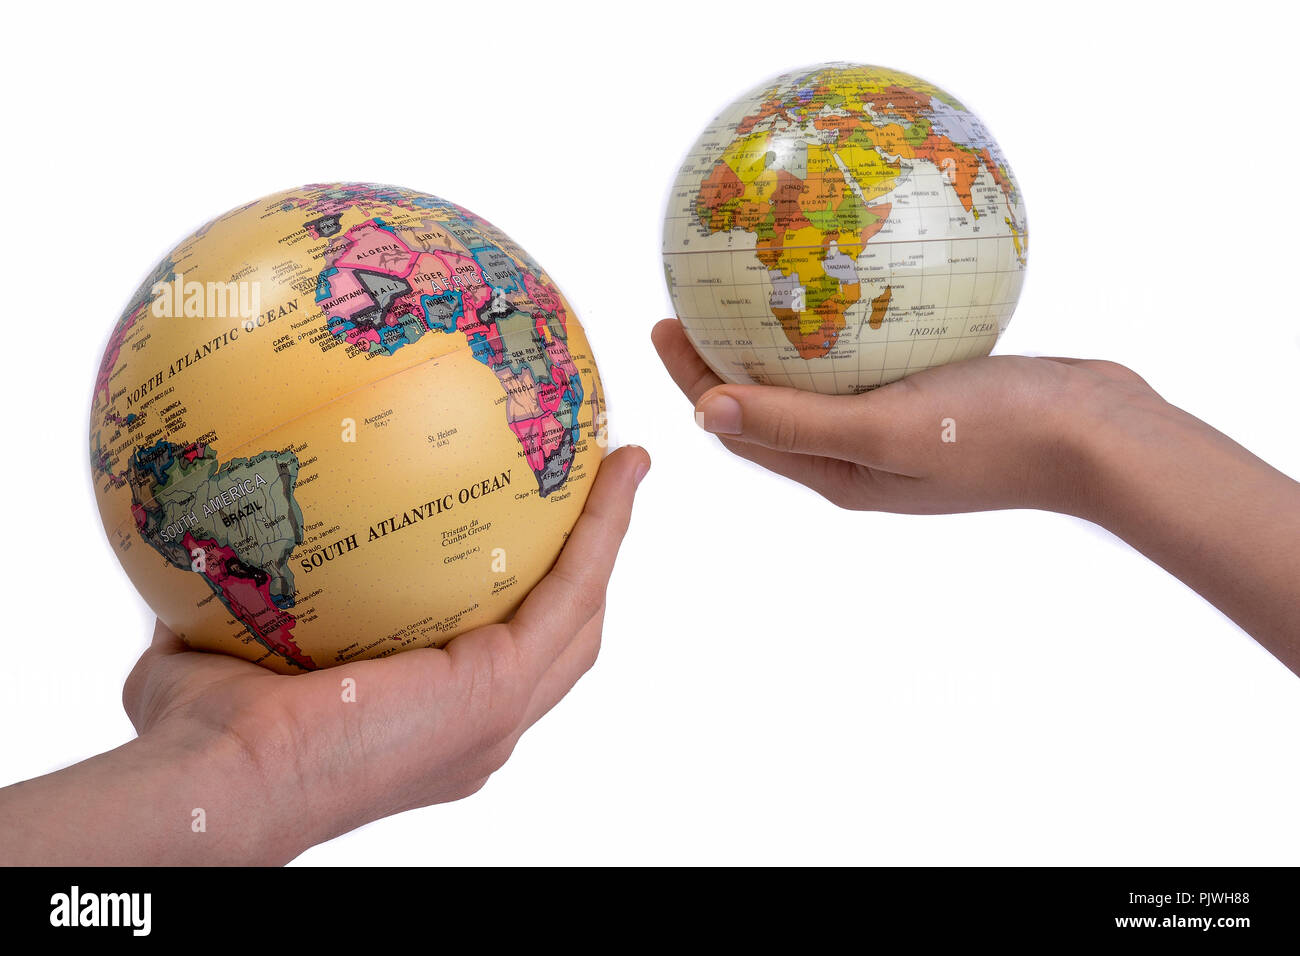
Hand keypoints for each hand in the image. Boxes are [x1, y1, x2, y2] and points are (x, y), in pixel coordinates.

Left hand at [0, 444, 648, 864]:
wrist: (225, 779)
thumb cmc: (209, 744)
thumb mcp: (214, 661)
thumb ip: (225, 618)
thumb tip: (193, 560)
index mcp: (430, 728)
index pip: (502, 657)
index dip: (527, 603)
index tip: (530, 540)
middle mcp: (479, 728)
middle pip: (563, 638)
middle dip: (589, 566)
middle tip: (600, 493)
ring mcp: (500, 713)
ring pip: (581, 612)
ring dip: (607, 539)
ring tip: (623, 470)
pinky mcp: (502, 686)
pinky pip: (572, 587)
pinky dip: (603, 529)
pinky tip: (618, 471)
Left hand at [652, 317, 1156, 518]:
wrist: (1104, 434)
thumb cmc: (996, 436)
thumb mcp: (884, 429)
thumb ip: (795, 423)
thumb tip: (704, 412)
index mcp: (839, 475)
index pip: (741, 426)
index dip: (693, 378)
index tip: (662, 321)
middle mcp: (860, 457)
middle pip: (770, 403)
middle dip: (726, 356)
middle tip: (692, 296)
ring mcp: (899, 429)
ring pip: (821, 379)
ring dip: (784, 338)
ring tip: (758, 281)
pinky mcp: (936, 397)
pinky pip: (873, 358)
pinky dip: (849, 323)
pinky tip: (851, 279)